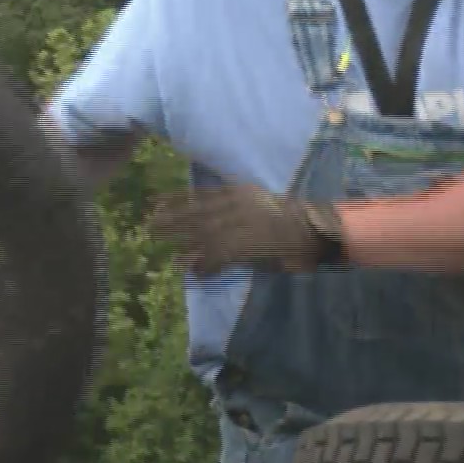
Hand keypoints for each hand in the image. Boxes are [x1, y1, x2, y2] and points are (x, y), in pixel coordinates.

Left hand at [148, 183, 345, 275]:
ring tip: (161, 248)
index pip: (202, 196)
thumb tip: (215, 219)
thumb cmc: (291, 219)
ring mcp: (243, 227)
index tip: (154, 202)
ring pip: (204, 235)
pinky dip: (205, 264)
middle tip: (148, 226)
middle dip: (172, 220)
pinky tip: (191, 269)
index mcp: (242, 193)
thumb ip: (237, 209)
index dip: (177, 199)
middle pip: (197, 214)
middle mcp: (238, 206)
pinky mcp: (248, 248)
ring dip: (182, 242)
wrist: (315, 230)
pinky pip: (220, 257)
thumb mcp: (260, 203)